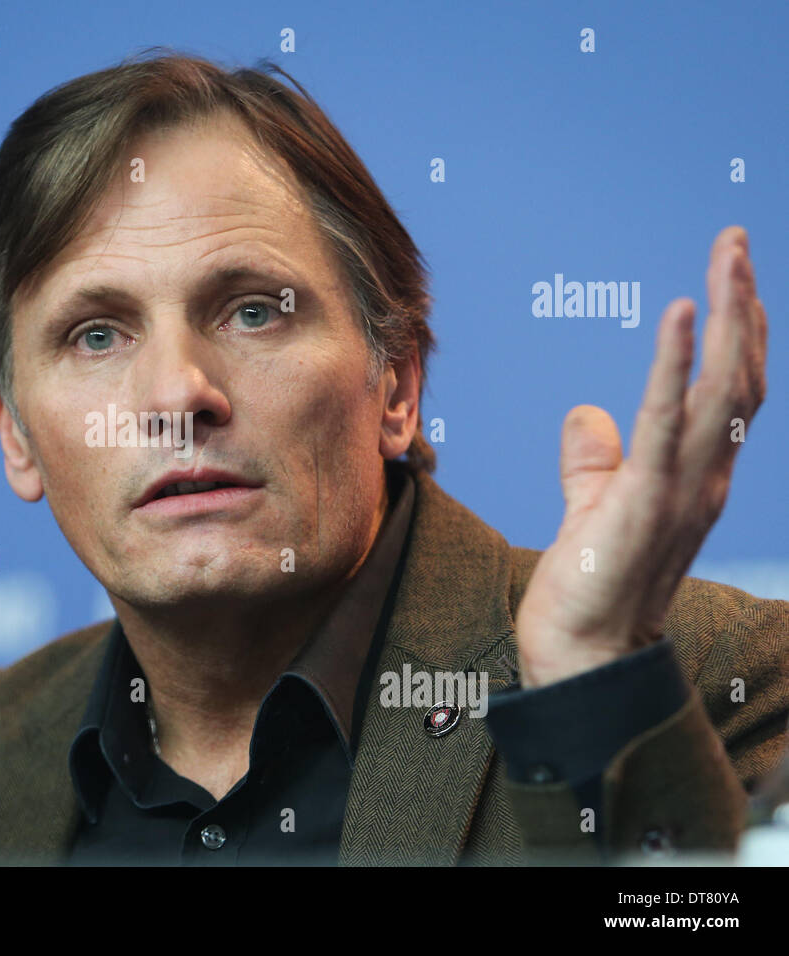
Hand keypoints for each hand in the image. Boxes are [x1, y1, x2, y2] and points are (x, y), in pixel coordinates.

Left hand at [514, 226, 766, 687]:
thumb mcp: (593, 506)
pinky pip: (666, 420)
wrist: (582, 653)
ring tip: (725, 259)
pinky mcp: (647, 501)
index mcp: (696, 474)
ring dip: (727, 318)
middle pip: (740, 376)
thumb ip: (595, 461)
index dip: (738, 333)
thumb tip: (586, 413)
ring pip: (722, 389)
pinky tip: (680, 314)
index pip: (731, 391)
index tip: (732, 276)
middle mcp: (705, 476)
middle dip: (742, 304)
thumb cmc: (591, 582)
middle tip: (734, 242)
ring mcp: (683, 489)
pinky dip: (676, 364)